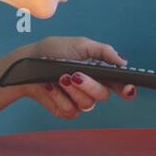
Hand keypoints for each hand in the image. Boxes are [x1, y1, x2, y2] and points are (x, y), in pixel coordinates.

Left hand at [15, 36, 136, 119]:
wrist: (27, 64)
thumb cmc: (54, 50)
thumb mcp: (80, 44)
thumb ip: (103, 51)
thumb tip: (123, 62)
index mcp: (99, 72)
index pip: (119, 84)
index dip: (126, 89)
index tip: (128, 89)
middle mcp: (92, 87)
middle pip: (103, 95)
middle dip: (89, 85)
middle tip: (75, 74)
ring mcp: (79, 100)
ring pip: (87, 104)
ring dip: (72, 90)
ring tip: (60, 77)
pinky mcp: (65, 110)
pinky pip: (70, 110)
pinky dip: (58, 97)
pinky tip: (50, 86)